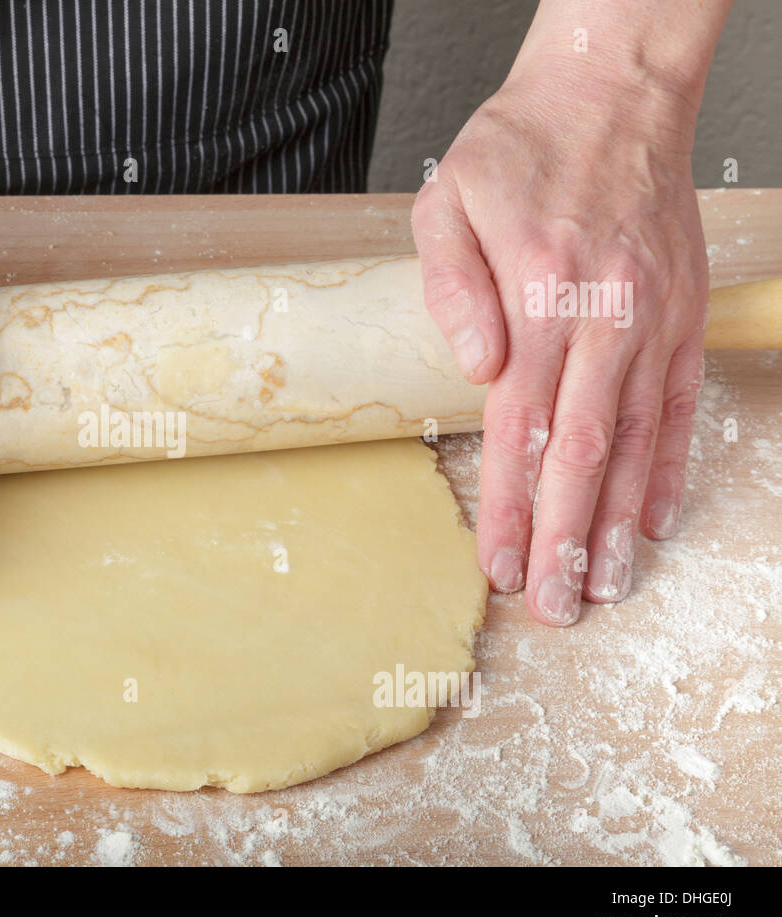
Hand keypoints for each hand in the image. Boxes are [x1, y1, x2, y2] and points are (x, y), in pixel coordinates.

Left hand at [412, 57, 707, 625]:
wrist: (611, 92)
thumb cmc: (521, 149)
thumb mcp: (450, 200)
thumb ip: (454, 288)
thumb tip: (476, 368)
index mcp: (541, 296)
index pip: (521, 425)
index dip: (510, 504)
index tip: (500, 565)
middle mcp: (606, 318)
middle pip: (583, 451)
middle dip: (565, 538)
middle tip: (556, 606)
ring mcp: (654, 320)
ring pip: (636, 441)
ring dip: (617, 521)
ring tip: (607, 586)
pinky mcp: (682, 314)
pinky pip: (679, 404)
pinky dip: (669, 465)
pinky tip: (654, 518)